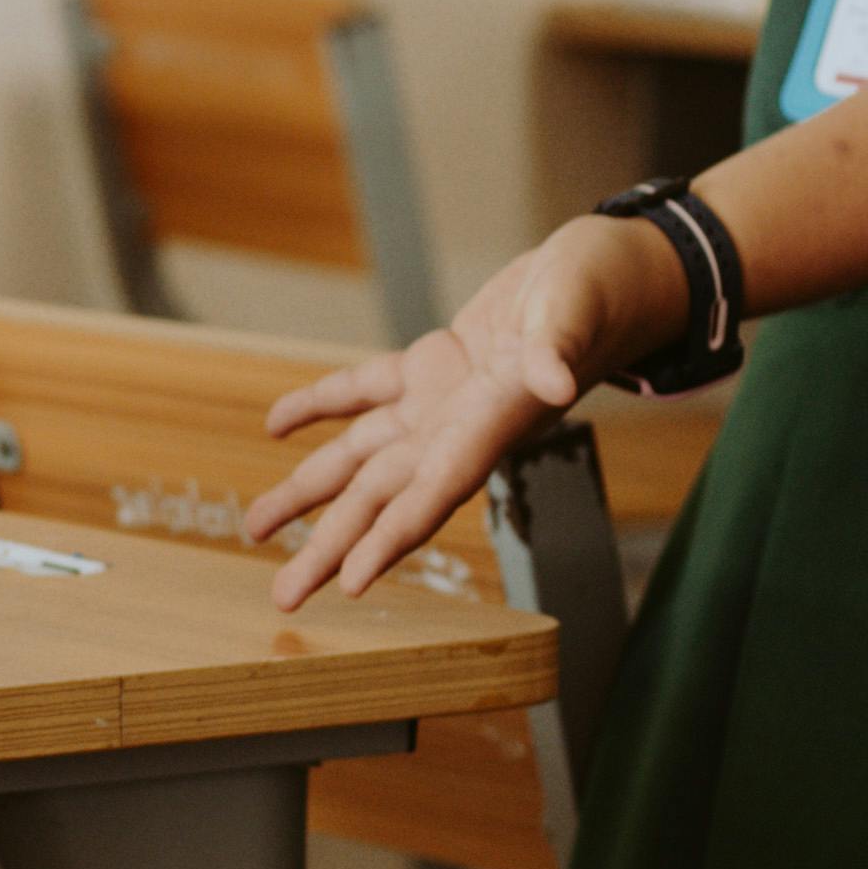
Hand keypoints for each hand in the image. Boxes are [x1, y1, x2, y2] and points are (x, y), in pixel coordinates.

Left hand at [238, 217, 692, 610]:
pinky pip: (362, 393)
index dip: (392, 538)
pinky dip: (319, 406)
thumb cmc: (601, 289)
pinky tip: (277, 425)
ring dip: (308, 491)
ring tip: (257, 527)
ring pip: (359, 457)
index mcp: (492, 423)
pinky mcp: (432, 366)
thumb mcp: (576, 310)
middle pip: (383, 498)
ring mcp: (441, 401)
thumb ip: (558, 351)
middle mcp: (459, 427)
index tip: (350, 583)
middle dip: (333, 547)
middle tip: (286, 596)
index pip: (434, 493)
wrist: (609, 271)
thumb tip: (554, 385)